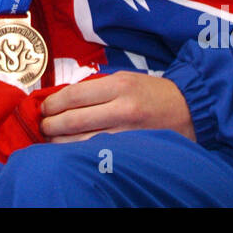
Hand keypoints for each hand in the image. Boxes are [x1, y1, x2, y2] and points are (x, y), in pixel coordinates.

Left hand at [39, 72, 194, 142]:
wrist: (188, 109)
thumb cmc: (152, 92)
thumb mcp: (125, 79)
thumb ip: (96, 88)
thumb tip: (63, 99)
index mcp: (118, 85)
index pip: (73, 95)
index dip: (52, 104)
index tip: (44, 108)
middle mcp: (122, 108)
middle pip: (73, 120)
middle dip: (51, 125)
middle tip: (44, 127)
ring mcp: (127, 132)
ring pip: (82, 142)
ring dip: (61, 143)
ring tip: (52, 140)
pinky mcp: (132, 149)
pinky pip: (98, 153)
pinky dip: (79, 153)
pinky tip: (71, 152)